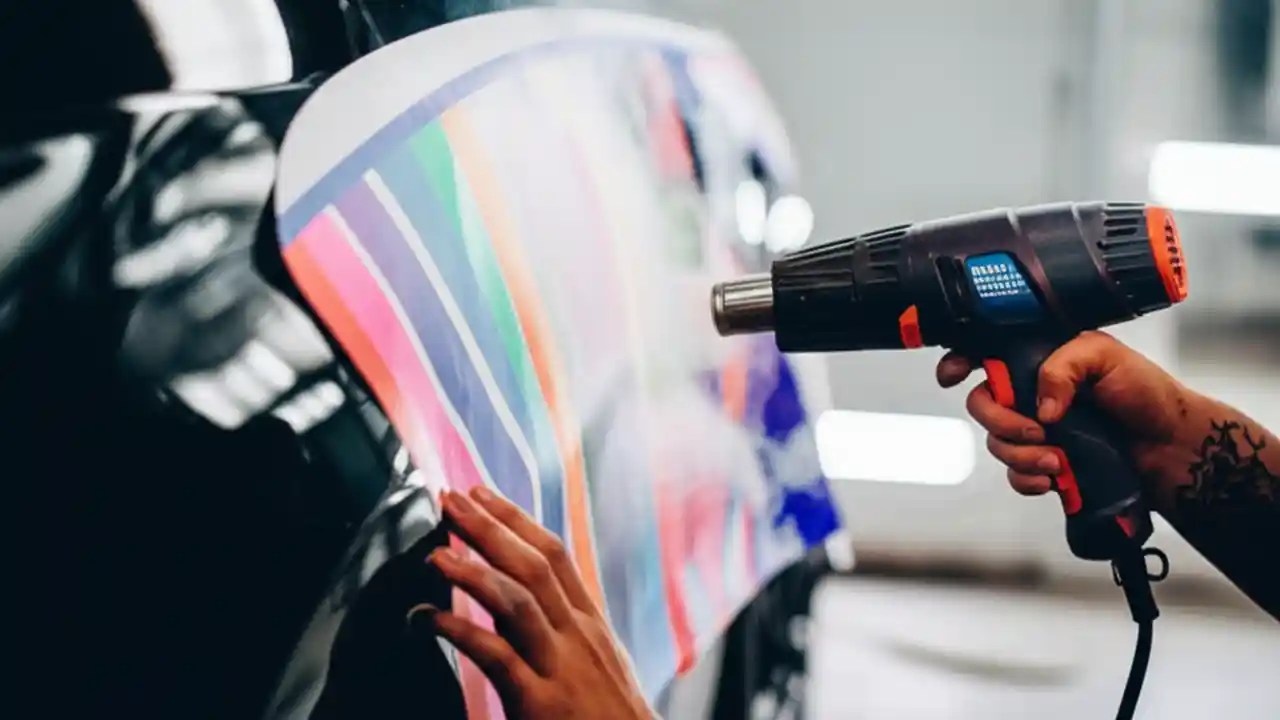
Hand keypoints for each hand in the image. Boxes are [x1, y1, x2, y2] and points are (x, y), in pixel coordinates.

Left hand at [410, 488, 652, 719]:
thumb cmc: (611, 718)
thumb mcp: (598, 663)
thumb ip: (565, 631)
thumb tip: (525, 602)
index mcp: (589, 623)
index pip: (554, 555)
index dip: (515, 519)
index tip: (480, 492)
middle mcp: (577, 636)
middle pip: (533, 566)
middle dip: (489, 528)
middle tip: (450, 499)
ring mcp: (561, 668)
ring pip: (517, 604)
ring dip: (473, 573)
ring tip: (436, 553)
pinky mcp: (541, 704)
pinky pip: (497, 659)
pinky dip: (461, 633)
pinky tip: (429, 620)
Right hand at [936, 331, 1190, 496]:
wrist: (1171, 447)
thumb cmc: (1146, 394)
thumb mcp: (1106, 358)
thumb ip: (1063, 368)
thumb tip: (1039, 408)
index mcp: (1041, 359)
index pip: (987, 353)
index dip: (960, 361)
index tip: (953, 376)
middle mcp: (1032, 393)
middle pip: (981, 404)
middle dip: (1000, 422)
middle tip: (1037, 431)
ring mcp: (1037, 431)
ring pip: (996, 444)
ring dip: (1022, 456)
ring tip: (1060, 461)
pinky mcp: (1045, 464)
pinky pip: (1015, 475)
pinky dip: (1028, 479)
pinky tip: (1054, 479)